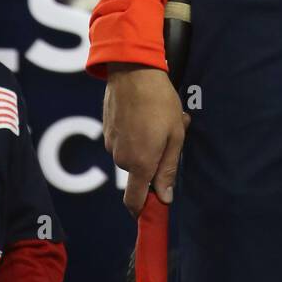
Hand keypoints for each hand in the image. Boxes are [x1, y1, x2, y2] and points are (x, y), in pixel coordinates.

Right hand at [103, 64, 189, 217]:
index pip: (134, 201)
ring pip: (131, 154)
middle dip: (154, 161)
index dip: (142, 211)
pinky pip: (123, 140)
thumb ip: (168, 169)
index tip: (153, 210)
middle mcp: (121, 158)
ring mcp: (111, 144)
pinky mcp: (106, 130)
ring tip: (159, 119)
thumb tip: (165, 198)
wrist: (133, 71)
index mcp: (140, 163)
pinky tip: (144, 113)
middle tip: (171, 136)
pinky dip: (134, 133)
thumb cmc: (160, 102)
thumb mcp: (175, 135)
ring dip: (145, 144)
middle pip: (138, 173)